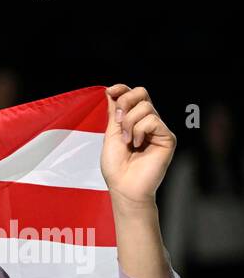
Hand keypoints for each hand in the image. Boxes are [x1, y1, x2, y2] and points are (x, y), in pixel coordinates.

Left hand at [101, 84, 176, 207]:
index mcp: (134, 122)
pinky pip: (152, 120)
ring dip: (129, 124)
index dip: (123, 89)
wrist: (124, 188)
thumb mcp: (110, 136)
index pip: (134, 96)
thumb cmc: (116, 168)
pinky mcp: (167, 137)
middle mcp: (148, 123)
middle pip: (142, 93)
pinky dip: (140, 131)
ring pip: (145, 107)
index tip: (111, 91)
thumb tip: (112, 92)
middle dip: (126, 102)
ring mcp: (159, 129)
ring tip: (127, 142)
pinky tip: (138, 145)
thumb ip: (114, 114)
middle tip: (118, 122)